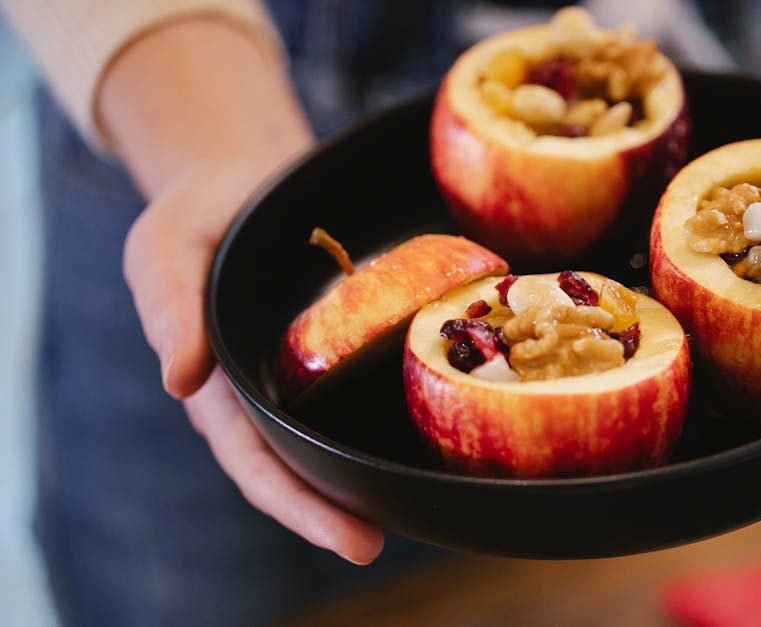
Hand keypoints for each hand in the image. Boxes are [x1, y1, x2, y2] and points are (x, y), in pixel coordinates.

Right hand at [100, 18, 382, 563]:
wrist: (250, 178)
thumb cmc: (201, 214)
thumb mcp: (167, 246)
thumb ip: (169, 305)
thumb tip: (179, 382)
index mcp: (221, 385)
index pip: (257, 462)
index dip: (298, 505)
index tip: (352, 541)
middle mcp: (269, 393)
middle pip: (303, 467)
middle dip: (337, 512)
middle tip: (381, 543)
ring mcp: (310, 375)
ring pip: (342, 437)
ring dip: (376, 473)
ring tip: (424, 506)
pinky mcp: (346, 348)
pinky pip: (371, 388)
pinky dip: (399, 413)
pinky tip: (447, 427)